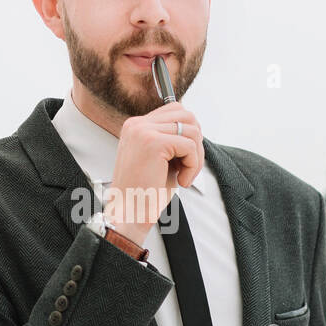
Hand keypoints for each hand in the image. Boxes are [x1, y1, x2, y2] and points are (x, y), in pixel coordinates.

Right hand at [105, 102, 203, 247]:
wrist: (129, 214)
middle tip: (189, 167)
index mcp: (136, 126)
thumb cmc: (145, 193)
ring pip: (192, 129)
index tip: (184, 160)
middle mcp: (137, 124)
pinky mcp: (153, 143)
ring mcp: (143, 131)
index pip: (175, 111)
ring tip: (184, 176)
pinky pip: (189, 146)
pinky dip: (193, 166)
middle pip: (186, 115)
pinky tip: (181, 181)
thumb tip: (196, 130)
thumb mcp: (160, 160)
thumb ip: (173, 140)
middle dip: (196, 142)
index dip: (188, 134)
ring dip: (196, 157)